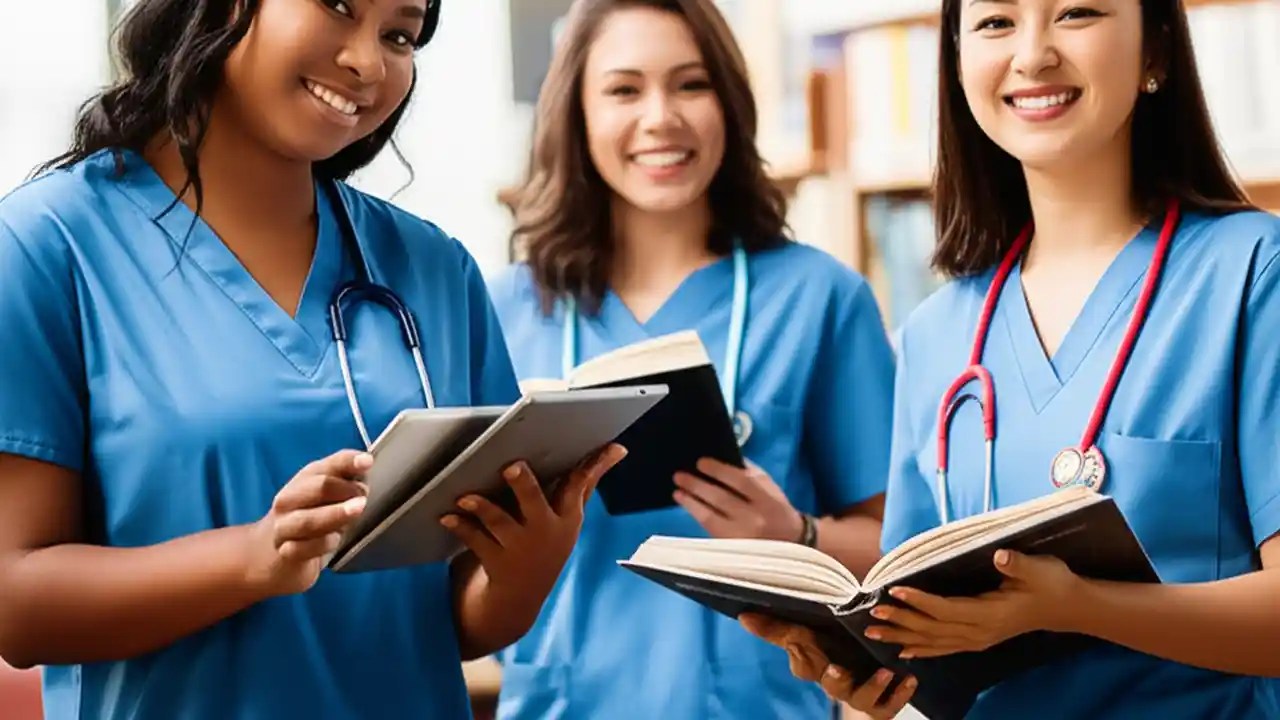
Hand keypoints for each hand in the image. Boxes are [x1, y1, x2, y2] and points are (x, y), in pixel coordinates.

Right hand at [246, 449, 371, 596]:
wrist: (268, 553)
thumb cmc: (310, 517)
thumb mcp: (328, 494)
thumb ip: (347, 477)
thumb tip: (366, 463)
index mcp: (305, 479)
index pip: (328, 466)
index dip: (348, 462)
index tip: (367, 462)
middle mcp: (290, 499)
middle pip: (319, 487)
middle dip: (345, 489)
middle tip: (365, 497)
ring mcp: (284, 526)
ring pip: (309, 519)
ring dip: (335, 514)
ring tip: (358, 510)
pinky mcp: (285, 552)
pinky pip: (304, 548)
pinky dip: (322, 544)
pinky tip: (336, 540)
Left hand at [440, 443, 626, 604]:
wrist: (517, 604)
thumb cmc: (544, 546)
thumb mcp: (568, 517)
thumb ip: (585, 482)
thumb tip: (618, 448)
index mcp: (567, 516)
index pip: (579, 485)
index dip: (589, 464)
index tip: (594, 445)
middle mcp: (546, 532)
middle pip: (535, 502)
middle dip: (523, 484)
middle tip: (511, 467)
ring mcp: (520, 549)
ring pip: (501, 522)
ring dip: (482, 507)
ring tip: (465, 497)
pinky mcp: (496, 563)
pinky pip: (475, 540)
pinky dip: (460, 526)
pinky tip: (446, 515)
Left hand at [673, 458, 802, 540]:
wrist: (792, 544)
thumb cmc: (776, 510)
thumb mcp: (770, 487)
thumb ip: (749, 473)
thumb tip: (722, 457)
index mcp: (767, 500)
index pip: (740, 481)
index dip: (718, 471)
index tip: (700, 462)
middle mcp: (754, 519)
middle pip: (721, 499)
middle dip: (697, 486)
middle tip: (679, 475)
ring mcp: (741, 537)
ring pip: (710, 517)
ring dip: (691, 502)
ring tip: (677, 491)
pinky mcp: (731, 549)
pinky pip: (708, 529)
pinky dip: (696, 515)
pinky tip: (687, 505)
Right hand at [739, 613, 916, 718]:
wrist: (863, 668)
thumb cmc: (831, 649)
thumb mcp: (806, 635)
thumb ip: (778, 628)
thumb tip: (743, 616)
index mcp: (817, 667)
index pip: (803, 666)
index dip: (801, 655)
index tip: (800, 642)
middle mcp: (837, 683)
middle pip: (833, 686)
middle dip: (836, 680)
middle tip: (839, 669)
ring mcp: (860, 696)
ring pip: (863, 699)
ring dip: (874, 687)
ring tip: (886, 671)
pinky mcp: (882, 705)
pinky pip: (890, 707)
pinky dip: (901, 695)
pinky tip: (910, 679)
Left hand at [865, 549, 1080, 658]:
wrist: (1069, 608)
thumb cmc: (1052, 583)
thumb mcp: (1039, 569)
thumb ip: (1018, 564)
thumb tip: (1001, 555)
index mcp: (990, 614)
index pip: (947, 609)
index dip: (920, 601)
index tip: (895, 590)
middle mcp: (980, 632)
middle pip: (933, 629)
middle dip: (901, 622)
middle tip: (872, 615)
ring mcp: (979, 639)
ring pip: (934, 642)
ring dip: (903, 637)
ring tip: (874, 633)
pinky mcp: (979, 640)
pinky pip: (945, 648)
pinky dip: (922, 649)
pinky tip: (904, 651)